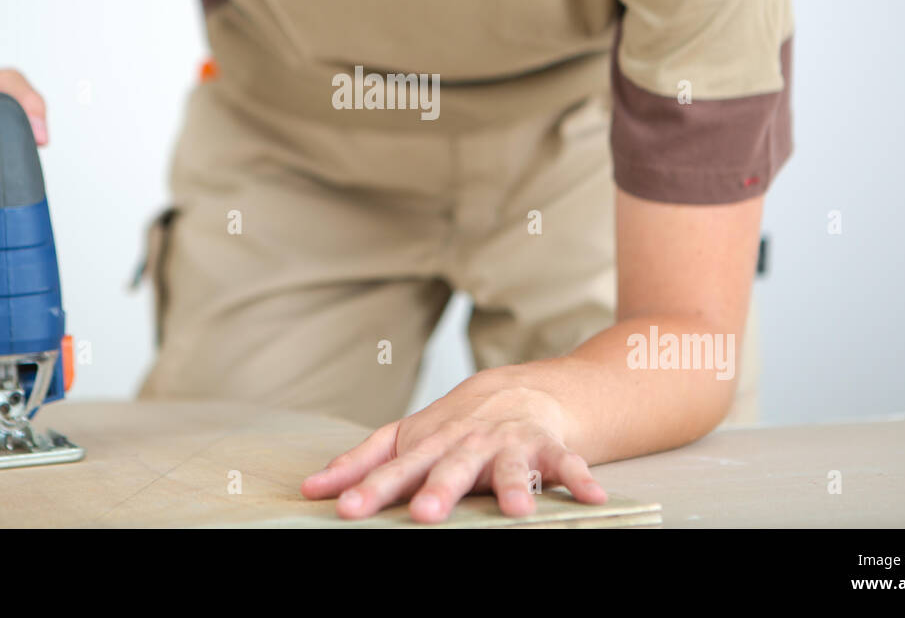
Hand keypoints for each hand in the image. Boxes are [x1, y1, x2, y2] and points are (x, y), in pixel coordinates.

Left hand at [301, 364, 606, 522]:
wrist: (518, 390)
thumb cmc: (451, 426)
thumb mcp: (403, 439)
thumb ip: (359, 465)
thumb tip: (309, 490)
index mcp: (428, 445)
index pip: (394, 468)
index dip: (369, 489)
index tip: (347, 511)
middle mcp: (467, 444)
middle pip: (451, 467)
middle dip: (440, 490)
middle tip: (426, 514)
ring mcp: (509, 444)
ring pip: (511, 467)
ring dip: (514, 486)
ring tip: (515, 511)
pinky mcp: (547, 448)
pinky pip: (567, 464)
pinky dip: (581, 479)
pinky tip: (594, 499)